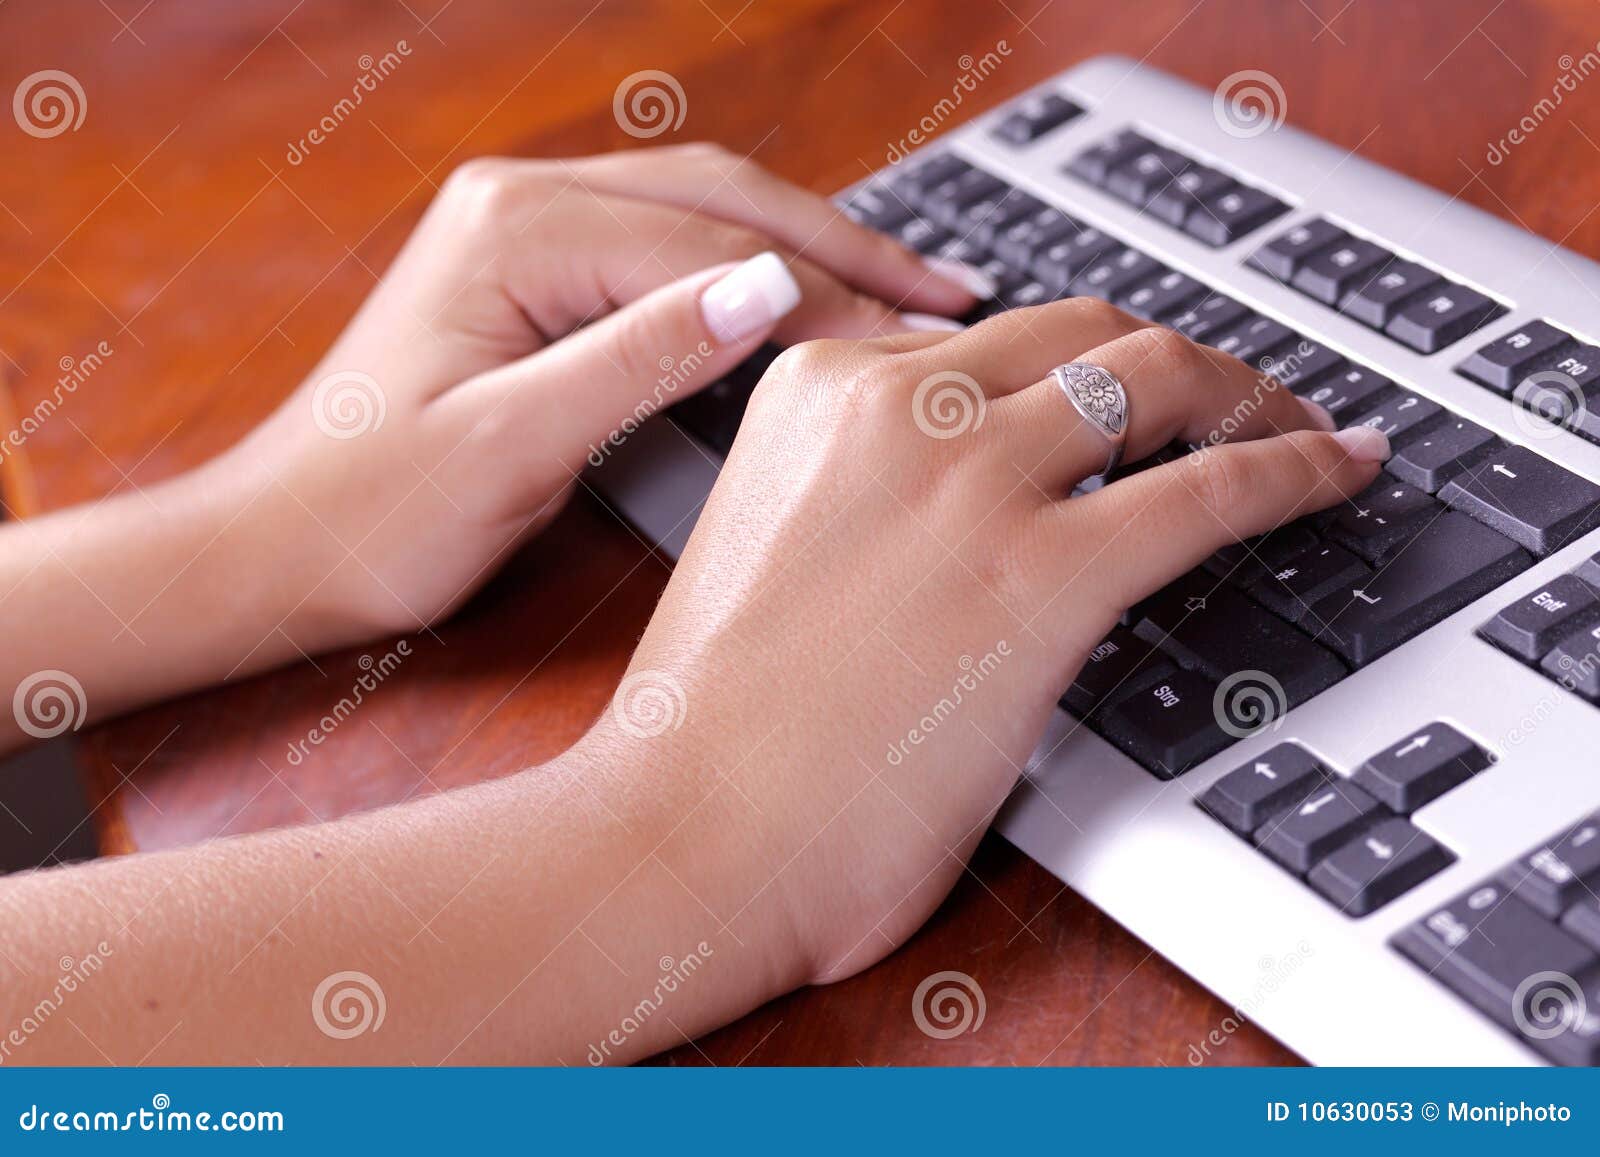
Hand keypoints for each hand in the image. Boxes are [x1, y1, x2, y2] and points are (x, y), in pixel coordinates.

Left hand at [211, 143, 983, 647]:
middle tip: (949, 293)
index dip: (829, 295)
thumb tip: (768, 292)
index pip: (714, 250)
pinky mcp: (539, 268)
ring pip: (708, 210)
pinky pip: (674, 242)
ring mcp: (530, 227)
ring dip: (812, 243)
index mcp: (515, 229)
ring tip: (910, 283)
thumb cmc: (373, 511)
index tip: (919, 342)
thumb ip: (637, 359)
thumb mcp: (508, 446)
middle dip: (845, 244)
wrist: (283, 542)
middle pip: (725, 199)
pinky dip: (755, 262)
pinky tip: (810, 288)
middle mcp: (522, 202)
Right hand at [583, 299, 1387, 983]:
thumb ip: (863, 493)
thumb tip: (972, 508)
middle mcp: (897, 407)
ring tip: (1295, 429)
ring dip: (1248, 396)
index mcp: (817, 388)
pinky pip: (1212, 490)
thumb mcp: (775, 546)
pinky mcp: (1047, 574)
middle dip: (1180, 359)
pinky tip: (1332, 474)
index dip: (1084, 360)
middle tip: (1236, 398)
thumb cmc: (710, 733)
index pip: (994, 340)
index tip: (1130, 388)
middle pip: (1090, 332)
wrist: (679, 833)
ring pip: (1161, 379)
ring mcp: (974, 481)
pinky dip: (1292, 472)